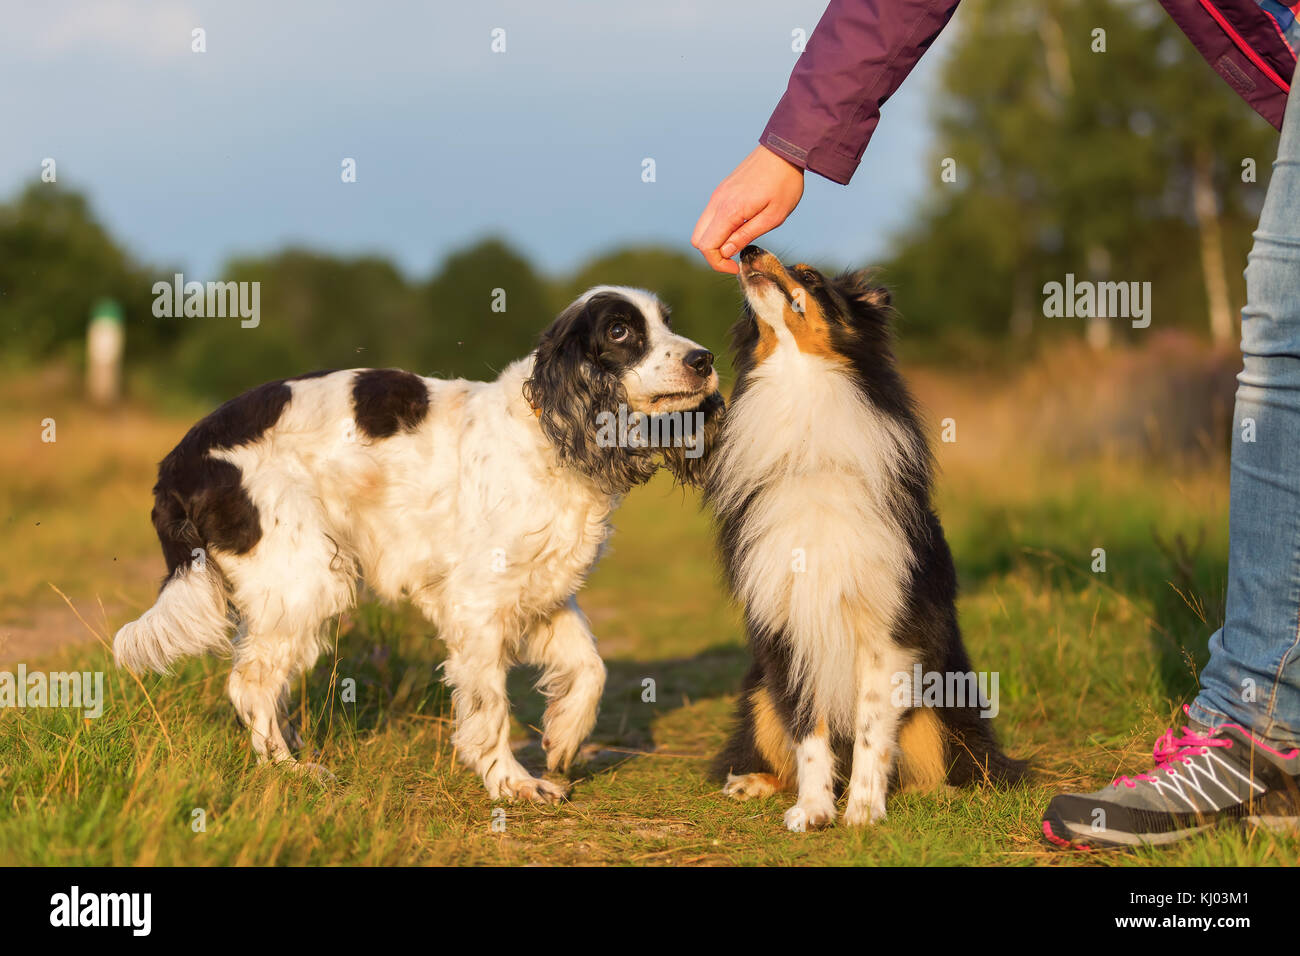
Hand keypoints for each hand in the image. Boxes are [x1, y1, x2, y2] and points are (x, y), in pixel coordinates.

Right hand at [691, 146, 804, 273]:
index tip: (736, 266)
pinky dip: (718, 228)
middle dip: (713, 254)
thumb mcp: (773, 216)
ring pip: (702, 228)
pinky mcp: (722, 190)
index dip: (718, 263)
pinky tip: (739, 226)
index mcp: (729, 210)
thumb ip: (746, 235)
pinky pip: (710, 216)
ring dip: (715, 240)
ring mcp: (717, 194)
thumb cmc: (784, 184)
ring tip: (739, 241)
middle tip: (734, 257)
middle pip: (698, 239)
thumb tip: (725, 252)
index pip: (707, 246)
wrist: (784, 150)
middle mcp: (717, 201)